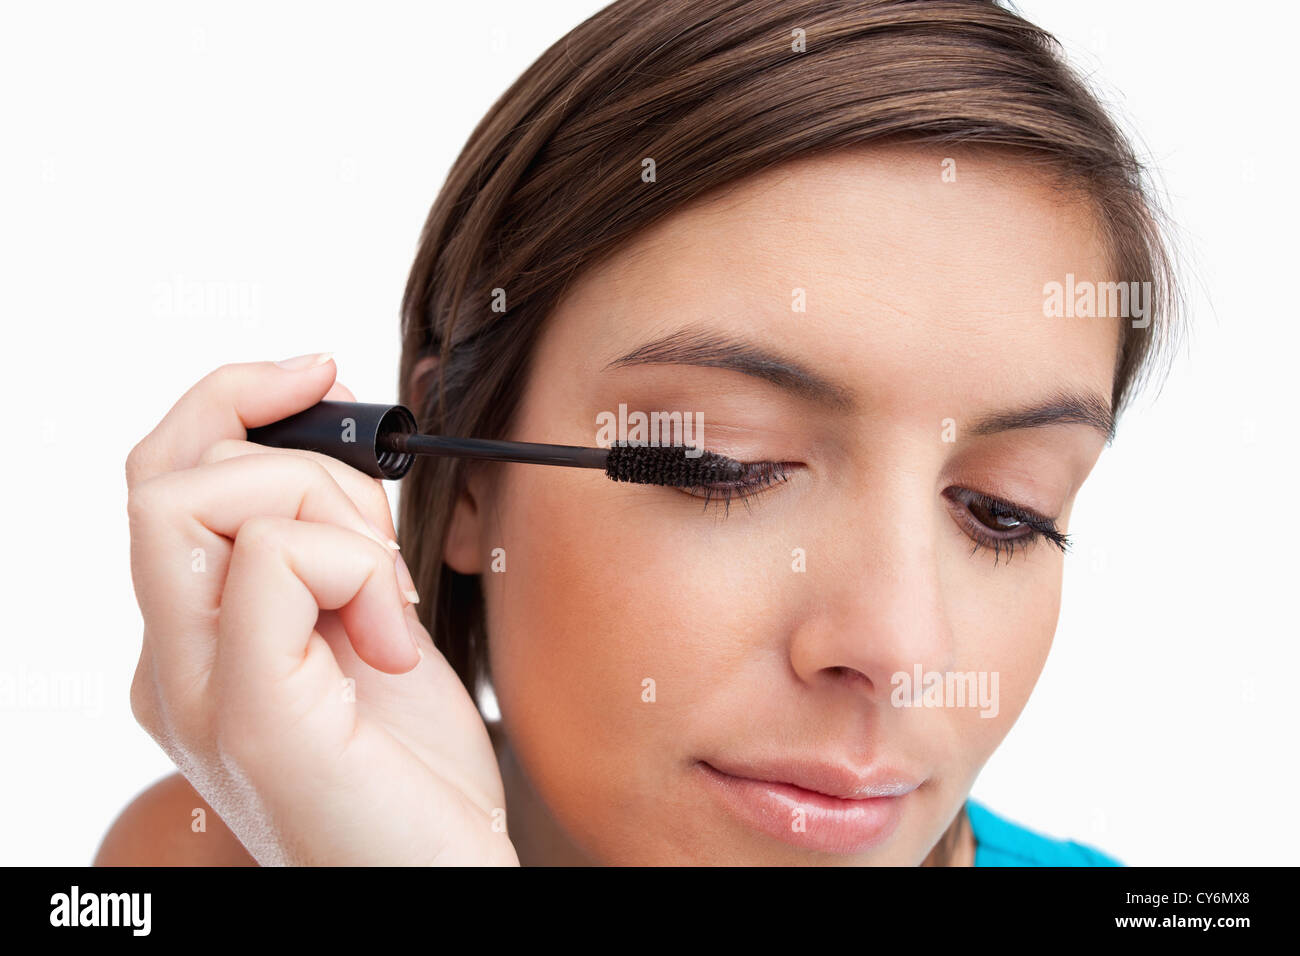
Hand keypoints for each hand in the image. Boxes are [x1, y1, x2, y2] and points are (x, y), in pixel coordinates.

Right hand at [124, 354, 516, 864]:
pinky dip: (356, 567)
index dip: (234, 400)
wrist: (441, 881)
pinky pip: (273, 560)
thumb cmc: (415, 774)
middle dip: (294, 453)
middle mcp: (173, 666)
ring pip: (205, 495)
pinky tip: (395, 643)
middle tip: (375, 531)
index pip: (161, 479)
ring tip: (389, 606)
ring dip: (334, 513)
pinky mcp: (252, 718)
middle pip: (161, 471)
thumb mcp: (371, 629)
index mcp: (194, 642)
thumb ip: (330, 552)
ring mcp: (199, 694)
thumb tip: (331, 448)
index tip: (319, 371)